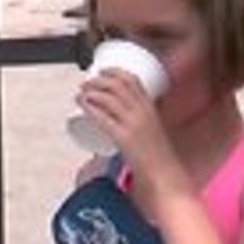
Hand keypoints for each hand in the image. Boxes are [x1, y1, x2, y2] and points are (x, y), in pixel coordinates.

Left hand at [76, 69, 187, 190]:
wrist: (164, 173)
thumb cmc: (157, 156)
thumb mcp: (151, 130)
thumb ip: (138, 122)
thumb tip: (120, 119)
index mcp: (150, 108)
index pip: (133, 80)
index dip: (115, 71)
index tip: (102, 70)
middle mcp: (142, 112)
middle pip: (117, 85)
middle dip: (98, 79)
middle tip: (86, 82)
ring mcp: (133, 124)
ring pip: (109, 98)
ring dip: (91, 90)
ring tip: (80, 92)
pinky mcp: (124, 138)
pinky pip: (103, 118)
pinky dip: (90, 107)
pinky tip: (82, 104)